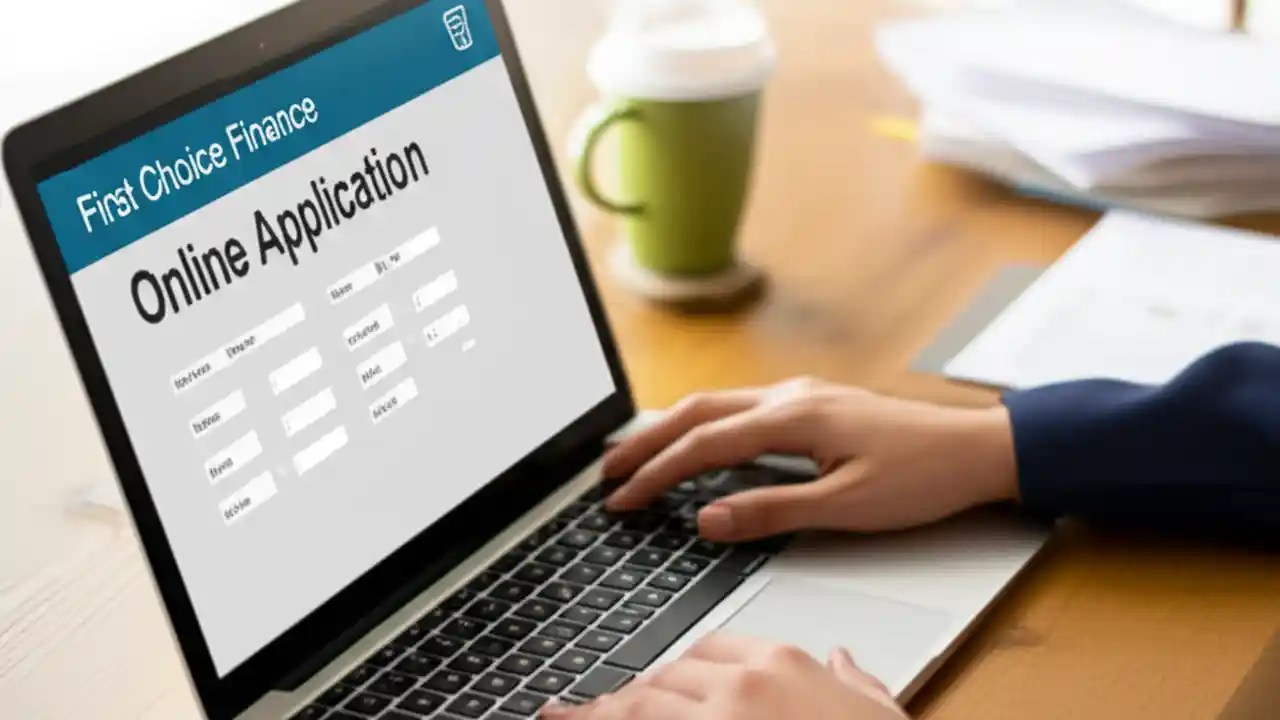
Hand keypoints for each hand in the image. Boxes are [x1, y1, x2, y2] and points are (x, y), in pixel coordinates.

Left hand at [540, 633, 908, 719]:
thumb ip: (857, 684)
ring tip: (557, 717)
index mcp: (783, 666)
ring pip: (636, 706)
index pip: (709, 651)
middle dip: (630, 697)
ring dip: (597, 713)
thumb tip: (843, 660)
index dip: (676, 675)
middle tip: (591, 710)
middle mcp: (741, 688)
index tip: (656, 690)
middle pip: (664, 677)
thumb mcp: (884, 717)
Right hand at [603, 378, 1017, 540]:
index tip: (622, 499)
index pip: (704, 445)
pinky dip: (705, 426)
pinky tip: (700, 444)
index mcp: (795, 418)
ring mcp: (802, 395)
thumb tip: (709, 518)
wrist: (980, 449)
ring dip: (672, 430)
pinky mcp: (814, 404)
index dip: (657, 474)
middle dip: (646, 441)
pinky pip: (741, 408)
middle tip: (607, 472)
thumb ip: (773, 511)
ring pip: (717, 404)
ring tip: (638, 457)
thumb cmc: (923, 476)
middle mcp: (791, 396)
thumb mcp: (848, 507)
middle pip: (697, 411)